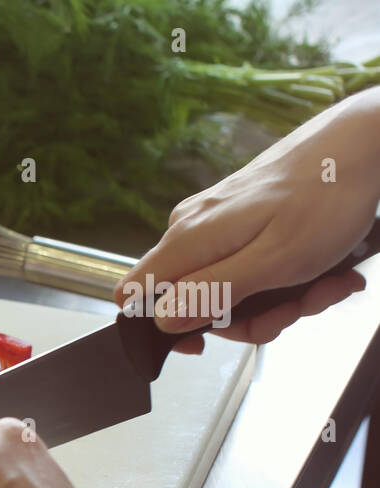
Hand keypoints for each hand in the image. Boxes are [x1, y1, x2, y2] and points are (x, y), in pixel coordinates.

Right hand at [114, 88, 379, 353]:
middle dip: (248, 317)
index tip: (205, 341)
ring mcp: (216, 223)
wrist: (363, 142)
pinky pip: (249, 265)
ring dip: (280, 300)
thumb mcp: (272, 261)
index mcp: (188, 240)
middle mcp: (191, 229)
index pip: (134, 295)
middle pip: (192, 300)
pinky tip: (322, 271)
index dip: (161, 329)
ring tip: (323, 285)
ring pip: (228, 286)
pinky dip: (286, 277)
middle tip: (296, 309)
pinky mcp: (240, 218)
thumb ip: (211, 292)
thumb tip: (161, 320)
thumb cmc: (326, 197)